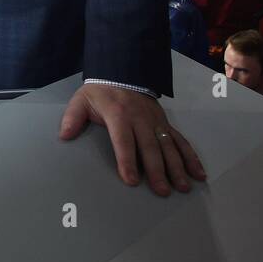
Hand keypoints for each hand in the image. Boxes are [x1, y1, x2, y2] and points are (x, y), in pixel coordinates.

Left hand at [59, 83, 205, 195]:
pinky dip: (191, 157)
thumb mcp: (82, 100)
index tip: (132, 181)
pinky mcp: (165, 123)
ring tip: (183, 187)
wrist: (123, 70)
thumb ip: (72, 117)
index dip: (127, 161)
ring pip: (169, 146)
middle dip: (157, 170)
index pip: (123, 141)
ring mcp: (156, 121)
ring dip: (177, 167)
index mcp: (118, 115)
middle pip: (150, 147)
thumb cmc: (100, 92)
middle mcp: (140, 119)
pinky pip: (180, 140)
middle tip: (162, 191)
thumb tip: (64, 135)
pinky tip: (198, 173)